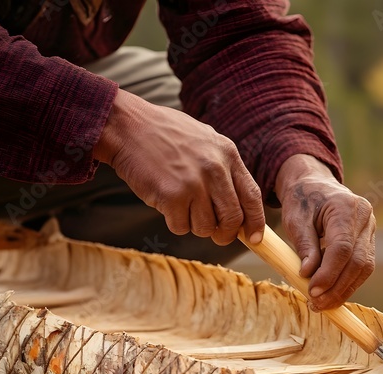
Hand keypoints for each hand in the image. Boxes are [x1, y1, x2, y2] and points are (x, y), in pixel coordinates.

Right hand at [93, 89, 264, 245]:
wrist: (127, 126)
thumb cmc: (164, 135)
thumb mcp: (204, 141)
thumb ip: (223, 169)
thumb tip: (240, 209)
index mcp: (227, 153)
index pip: (252, 196)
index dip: (256, 222)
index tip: (254, 238)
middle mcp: (215, 169)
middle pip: (233, 219)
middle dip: (225, 234)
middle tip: (216, 234)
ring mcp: (194, 183)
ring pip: (206, 227)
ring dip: (194, 225)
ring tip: (181, 205)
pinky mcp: (172, 196)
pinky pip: (181, 227)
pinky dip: (174, 222)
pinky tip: (165, 202)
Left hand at [276, 154, 375, 310]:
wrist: (316, 186)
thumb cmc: (303, 200)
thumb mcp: (295, 218)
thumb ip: (304, 245)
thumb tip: (307, 274)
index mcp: (346, 207)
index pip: (343, 248)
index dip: (329, 273)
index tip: (312, 291)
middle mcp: (365, 218)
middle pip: (358, 261)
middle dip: (337, 287)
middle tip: (316, 304)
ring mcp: (370, 230)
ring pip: (364, 268)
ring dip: (344, 290)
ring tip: (322, 304)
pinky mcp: (369, 241)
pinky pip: (362, 267)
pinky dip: (347, 283)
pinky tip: (331, 294)